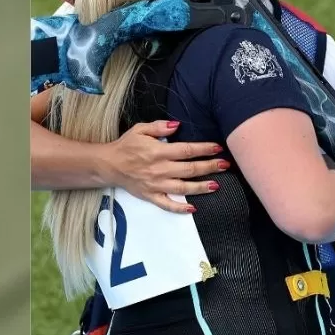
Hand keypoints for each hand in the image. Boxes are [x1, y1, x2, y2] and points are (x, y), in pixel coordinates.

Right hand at [105, 121, 229, 213]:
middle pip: (190, 169)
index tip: (217, 148)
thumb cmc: (126, 146)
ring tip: (217, 185)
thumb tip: (177, 125)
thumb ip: (159, 127)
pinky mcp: (151, 196)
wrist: (108, 165)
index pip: (186, 150)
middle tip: (225, 165)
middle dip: (209, 167)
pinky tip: (193, 208)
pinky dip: (180, 208)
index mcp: (158, 152)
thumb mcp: (140, 129)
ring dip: (201, 187)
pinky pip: (167, 204)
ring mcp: (156, 185)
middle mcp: (159, 169)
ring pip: (183, 187)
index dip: (203, 149)